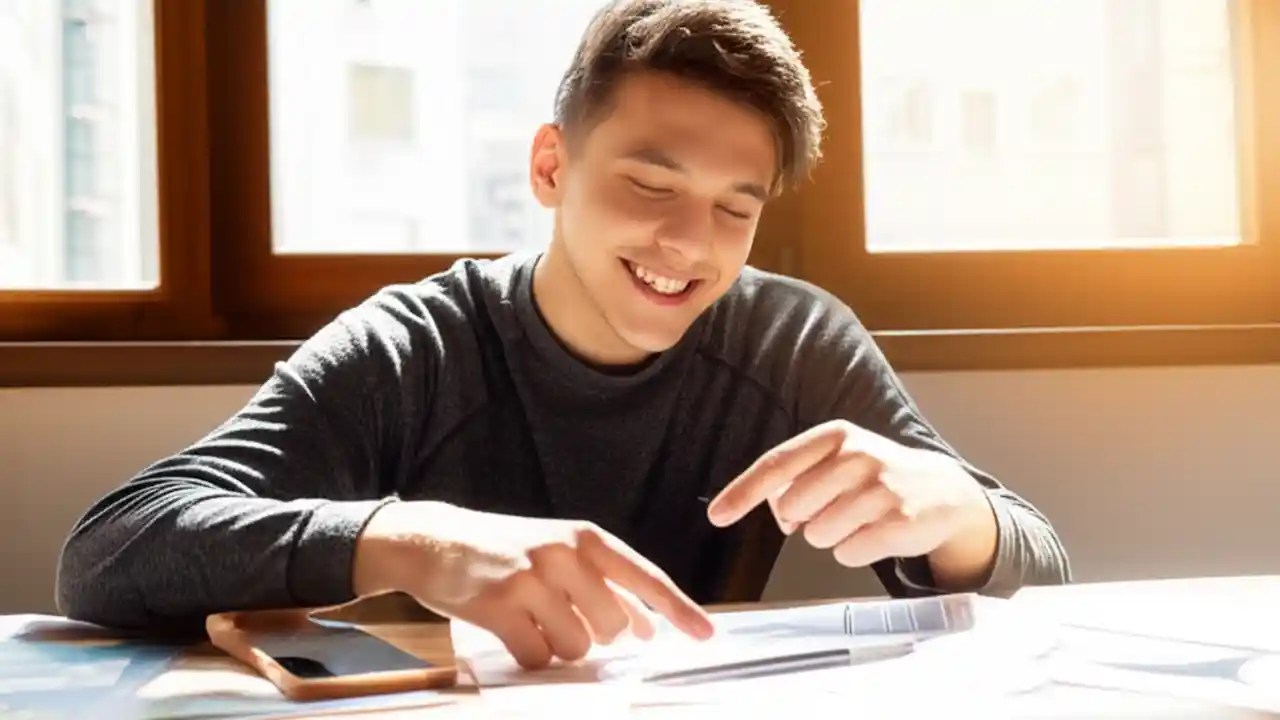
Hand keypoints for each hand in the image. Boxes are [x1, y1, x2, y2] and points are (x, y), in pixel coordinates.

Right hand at [353, 501, 713, 668]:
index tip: (706, 634)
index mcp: (585, 537)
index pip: (645, 576)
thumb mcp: (558, 551)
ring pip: (576, 645)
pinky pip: (538, 656)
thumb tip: (647, 627)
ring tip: (534, 622)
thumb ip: (603, 583)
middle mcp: (563, 554)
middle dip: (597, 637)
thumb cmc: (506, 549)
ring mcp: (530, 580)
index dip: (678, 608)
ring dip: (560, 648)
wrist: (435, 541)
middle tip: (565, 620)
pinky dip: (531, 656)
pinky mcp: (498, 607)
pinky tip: (514, 634)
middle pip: (612, 625)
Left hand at [706, 420, 996, 588]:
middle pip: (794, 508)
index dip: (743, 492)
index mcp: (835, 436)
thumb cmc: (874, 477)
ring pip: (819, 536)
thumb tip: (780, 514)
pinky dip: (856, 552)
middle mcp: (858, 456)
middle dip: (805, 519)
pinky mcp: (900, 521)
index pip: (777, 464)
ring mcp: (881, 488)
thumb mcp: (836, 462)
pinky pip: (849, 554)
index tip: (717, 516)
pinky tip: (878, 534)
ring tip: (861, 519)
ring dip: (833, 536)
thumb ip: (797, 480)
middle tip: (835, 508)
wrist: (942, 490)